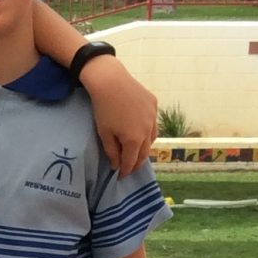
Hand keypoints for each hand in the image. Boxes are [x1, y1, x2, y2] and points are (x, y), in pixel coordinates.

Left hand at [80, 57, 157, 175]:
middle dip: (137, 163)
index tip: (120, 176)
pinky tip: (141, 131)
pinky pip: (153, 123)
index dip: (126, 171)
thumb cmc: (103, 108)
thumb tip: (116, 165)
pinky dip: (147, 131)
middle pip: (144, 153)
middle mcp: (148, 130)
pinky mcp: (154, 104)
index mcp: (134, 140)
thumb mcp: (104, 133)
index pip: (131, 162)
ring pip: (152, 138)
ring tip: (136, 152)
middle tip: (129, 168)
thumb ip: (111, 152)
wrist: (110, 80)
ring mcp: (153, 116)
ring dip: (144, 148)